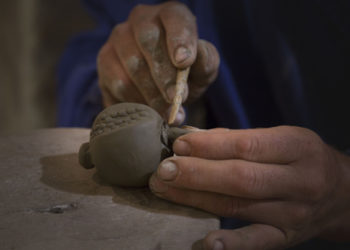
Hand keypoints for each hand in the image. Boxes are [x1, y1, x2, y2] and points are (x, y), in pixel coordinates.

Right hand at [97, 2, 219, 124]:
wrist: (162, 87)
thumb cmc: (185, 73)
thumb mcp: (203, 68)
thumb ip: (205, 61)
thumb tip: (194, 58)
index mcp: (170, 15)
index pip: (174, 17)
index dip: (179, 39)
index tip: (184, 63)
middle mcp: (141, 20)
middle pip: (147, 40)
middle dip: (164, 74)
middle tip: (175, 98)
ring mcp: (119, 39)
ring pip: (130, 66)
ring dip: (151, 94)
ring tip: (167, 113)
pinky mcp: (105, 61)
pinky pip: (116, 83)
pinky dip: (135, 101)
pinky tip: (148, 112)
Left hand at [149, 126, 349, 248]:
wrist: (339, 193)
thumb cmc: (300, 158)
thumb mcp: (281, 138)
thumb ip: (239, 139)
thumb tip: (193, 139)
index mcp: (297, 147)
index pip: (247, 145)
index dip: (210, 146)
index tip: (180, 145)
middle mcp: (298, 181)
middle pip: (239, 178)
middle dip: (196, 173)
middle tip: (164, 169)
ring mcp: (292, 213)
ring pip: (237, 206)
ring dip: (196, 198)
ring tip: (164, 189)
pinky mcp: (285, 237)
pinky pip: (257, 242)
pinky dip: (231, 244)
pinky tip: (205, 243)